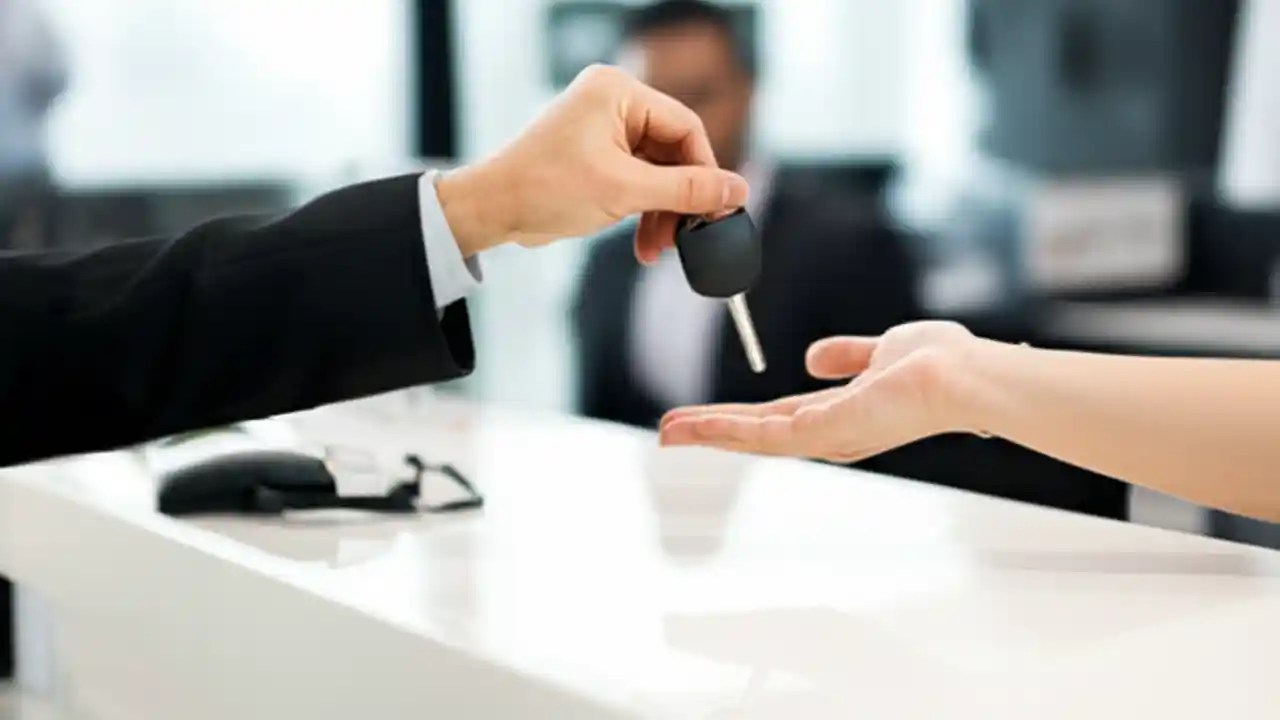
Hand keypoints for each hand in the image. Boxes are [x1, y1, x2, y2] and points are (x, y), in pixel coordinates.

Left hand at [437, 65, 749, 261]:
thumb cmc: (544, 188)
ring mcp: (603, 130)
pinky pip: (637, 181)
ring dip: (661, 213)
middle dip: (678, 200)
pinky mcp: (596, 156)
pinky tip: (643, 242)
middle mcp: (612, 103)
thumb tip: (736, 190)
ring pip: (657, 172)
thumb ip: (686, 190)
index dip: (705, 171)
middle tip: (685, 237)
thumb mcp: (625, 191)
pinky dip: (643, 212)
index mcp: (618, 92)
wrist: (492, 211)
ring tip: (657, 248)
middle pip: (673, 152)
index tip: (716, 209)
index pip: (686, 127)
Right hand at [659, 321, 985, 461]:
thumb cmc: (940, 362)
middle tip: (666, 431)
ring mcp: (827, 436)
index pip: (774, 418)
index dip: (735, 417)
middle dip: (709, 431)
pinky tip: (699, 426)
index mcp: (838, 414)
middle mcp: (829, 433)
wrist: (965, 374)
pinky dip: (728, 431)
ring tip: (667, 431)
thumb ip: (848, 355)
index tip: (700, 416)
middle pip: (755, 434)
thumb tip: (813, 357)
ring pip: (753, 438)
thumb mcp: (882, 350)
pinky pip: (767, 434)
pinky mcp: (827, 432)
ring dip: (707, 433)